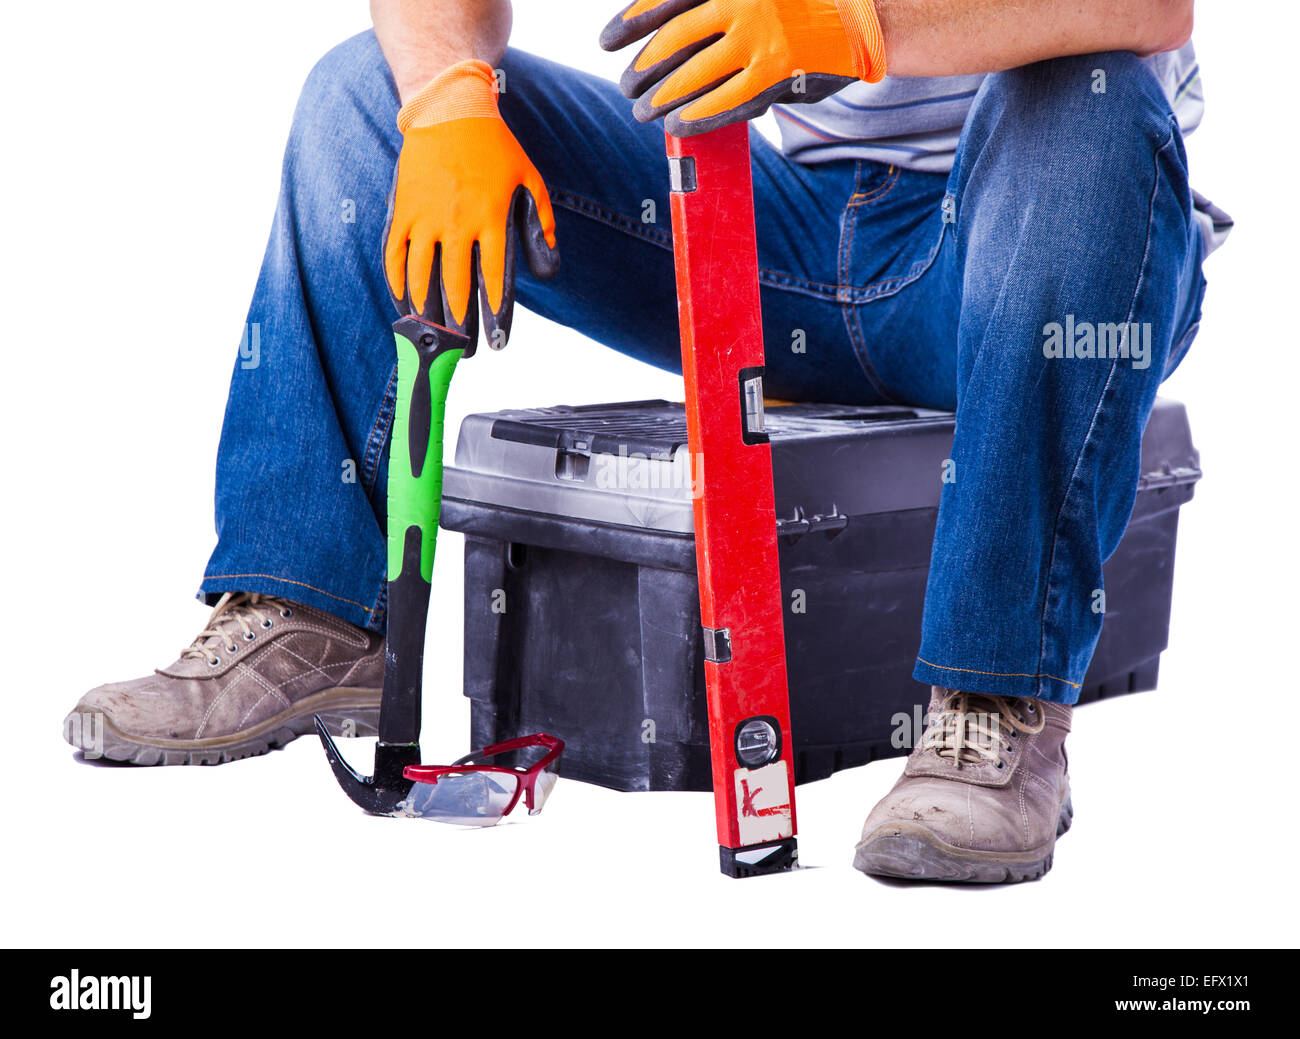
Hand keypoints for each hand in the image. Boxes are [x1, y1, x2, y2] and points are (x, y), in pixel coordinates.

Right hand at [383, 60, 558, 347]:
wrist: (449, 110)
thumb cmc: (496, 148)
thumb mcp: (530, 180)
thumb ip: (542, 225)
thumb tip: (548, 271)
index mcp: (491, 218)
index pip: (494, 280)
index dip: (496, 315)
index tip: (498, 342)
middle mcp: (457, 222)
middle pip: (457, 287)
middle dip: (461, 326)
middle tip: (464, 352)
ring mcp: (425, 217)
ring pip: (422, 277)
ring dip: (427, 312)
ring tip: (433, 336)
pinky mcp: (402, 211)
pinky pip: (395, 255)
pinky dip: (398, 283)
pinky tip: (404, 303)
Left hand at [600, 0, 886, 135]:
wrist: (864, 15)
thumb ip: (710, 1)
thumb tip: (662, 17)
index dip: (630, 22)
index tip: (605, 41)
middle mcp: (741, 2)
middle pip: (673, 40)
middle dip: (642, 68)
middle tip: (625, 86)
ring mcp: (759, 38)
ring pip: (694, 76)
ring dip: (661, 99)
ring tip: (642, 112)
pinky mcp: (775, 73)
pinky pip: (726, 101)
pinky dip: (698, 115)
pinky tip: (678, 125)